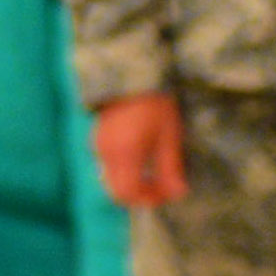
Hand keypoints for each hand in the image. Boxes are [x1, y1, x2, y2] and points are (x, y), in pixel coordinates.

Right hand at [92, 91, 187, 208]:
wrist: (132, 75)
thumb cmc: (156, 104)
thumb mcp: (169, 136)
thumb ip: (171, 168)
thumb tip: (178, 194)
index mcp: (124, 155)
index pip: (129, 193)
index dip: (149, 199)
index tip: (168, 194)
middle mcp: (105, 155)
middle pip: (117, 190)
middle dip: (140, 195)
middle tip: (162, 189)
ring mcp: (98, 147)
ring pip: (111, 179)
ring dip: (132, 184)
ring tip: (154, 174)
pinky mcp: (98, 139)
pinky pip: (109, 166)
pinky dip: (125, 172)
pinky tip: (141, 160)